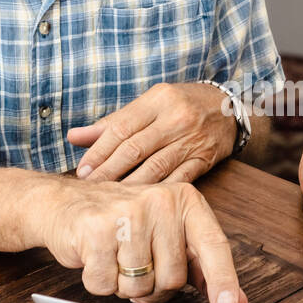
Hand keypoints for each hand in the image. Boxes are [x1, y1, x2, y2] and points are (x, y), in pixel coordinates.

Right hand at [27, 179, 248, 302]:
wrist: (64, 203)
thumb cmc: (122, 224)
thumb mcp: (167, 236)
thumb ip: (201, 270)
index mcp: (185, 201)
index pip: (213, 245)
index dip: (222, 279)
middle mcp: (161, 201)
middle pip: (172, 278)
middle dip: (152, 287)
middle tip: (135, 265)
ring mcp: (127, 214)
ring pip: (138, 287)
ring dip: (122, 286)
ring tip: (114, 258)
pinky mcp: (96, 229)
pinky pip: (105, 285)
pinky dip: (97, 282)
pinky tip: (94, 257)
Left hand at [67, 83, 235, 184]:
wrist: (229, 108)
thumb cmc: (181, 104)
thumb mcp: (149, 104)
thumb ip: (112, 122)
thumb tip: (73, 137)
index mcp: (158, 99)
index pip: (121, 128)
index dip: (99, 151)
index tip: (82, 170)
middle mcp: (175, 118)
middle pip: (135, 148)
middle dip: (108, 170)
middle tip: (88, 188)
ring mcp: (191, 140)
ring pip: (154, 167)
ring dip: (128, 185)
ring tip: (108, 198)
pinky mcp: (204, 160)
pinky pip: (176, 179)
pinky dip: (156, 192)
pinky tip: (139, 202)